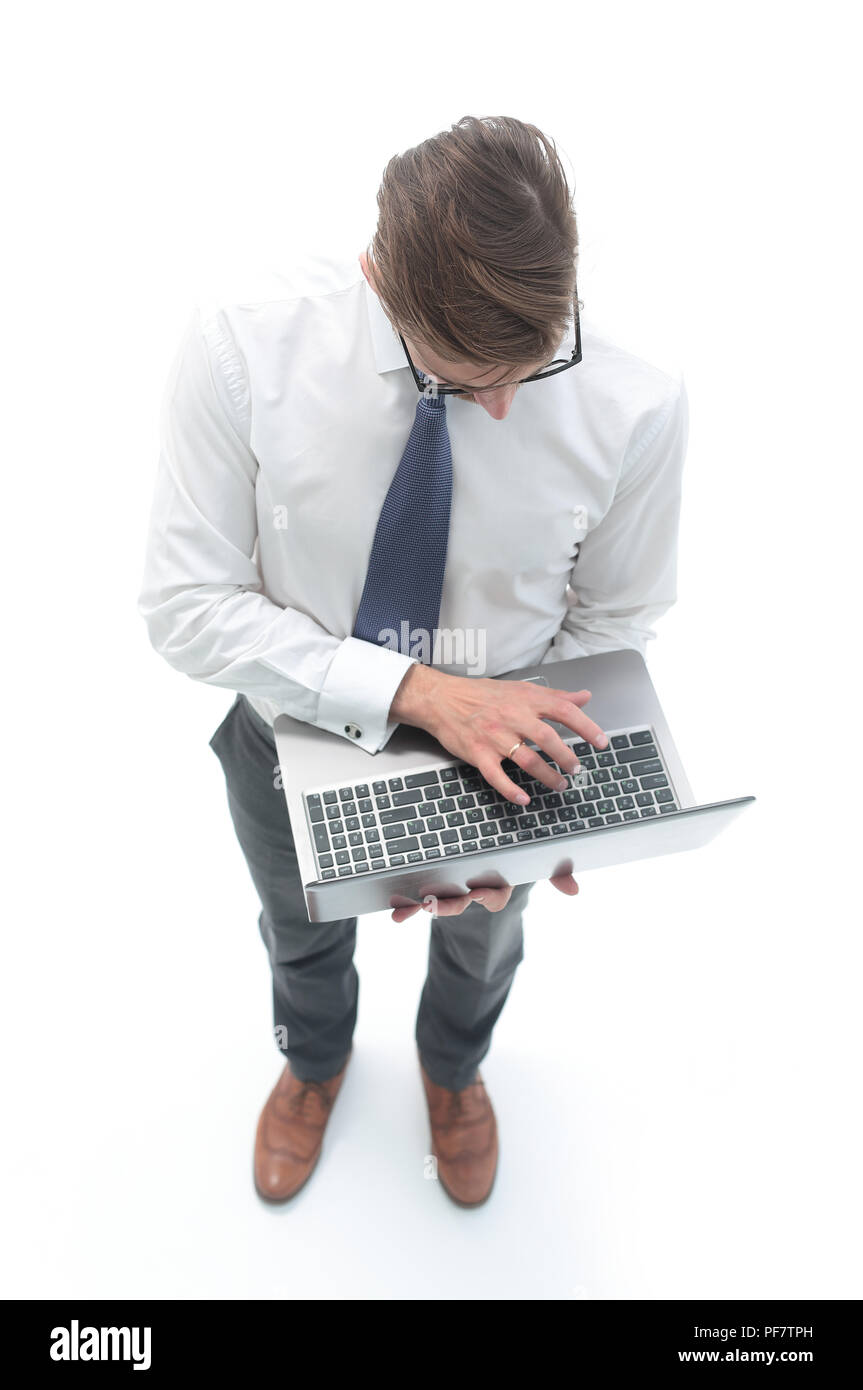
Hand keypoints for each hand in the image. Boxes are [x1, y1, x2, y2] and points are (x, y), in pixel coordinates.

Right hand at [390, 664, 608, 803]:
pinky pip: (497, 776)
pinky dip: (511, 790)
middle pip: (547, 738)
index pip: (563, 710)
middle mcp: (512, 716)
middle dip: (566, 757)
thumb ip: (555, 696)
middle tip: (577, 769)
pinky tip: (524, 799)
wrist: (442, 699)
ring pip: (527, 759)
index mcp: (526, 699)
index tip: (601, 742)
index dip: (586, 726)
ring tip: (559, 785)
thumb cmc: (482, 695)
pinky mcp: (478, 753)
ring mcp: (494, 736)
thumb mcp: (521, 689)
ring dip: (546, 776)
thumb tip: (585, 697)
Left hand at [390, 871, 578, 922]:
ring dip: (417, 908)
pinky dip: (405, 903)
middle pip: (459, 903)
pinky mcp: (434, 883)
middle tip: (431, 903)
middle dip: (445, 906)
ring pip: (434, 902)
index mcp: (495, 888)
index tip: (478, 894)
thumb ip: (554, 874)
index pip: (491, 897)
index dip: (484, 897)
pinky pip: (418, 895)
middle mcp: (472, 893)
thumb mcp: (534, 862)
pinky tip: (391, 908)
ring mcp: (452, 889)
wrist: (495, 851)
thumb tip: (574, 889)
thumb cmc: (515, 856)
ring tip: (402, 911)